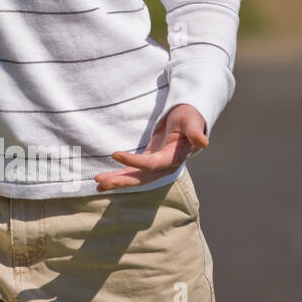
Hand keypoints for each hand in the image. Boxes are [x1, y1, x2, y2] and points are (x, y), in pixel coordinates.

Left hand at [94, 103, 208, 191]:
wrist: (190, 119)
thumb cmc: (190, 117)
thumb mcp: (192, 121)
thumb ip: (195, 132)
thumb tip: (203, 142)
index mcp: (174, 157)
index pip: (152, 164)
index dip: (134, 161)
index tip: (114, 153)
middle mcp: (165, 166)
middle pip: (142, 177)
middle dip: (122, 181)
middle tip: (101, 182)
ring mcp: (156, 165)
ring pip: (135, 177)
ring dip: (117, 181)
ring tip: (97, 184)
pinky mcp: (149, 161)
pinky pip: (132, 171)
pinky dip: (119, 176)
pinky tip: (103, 180)